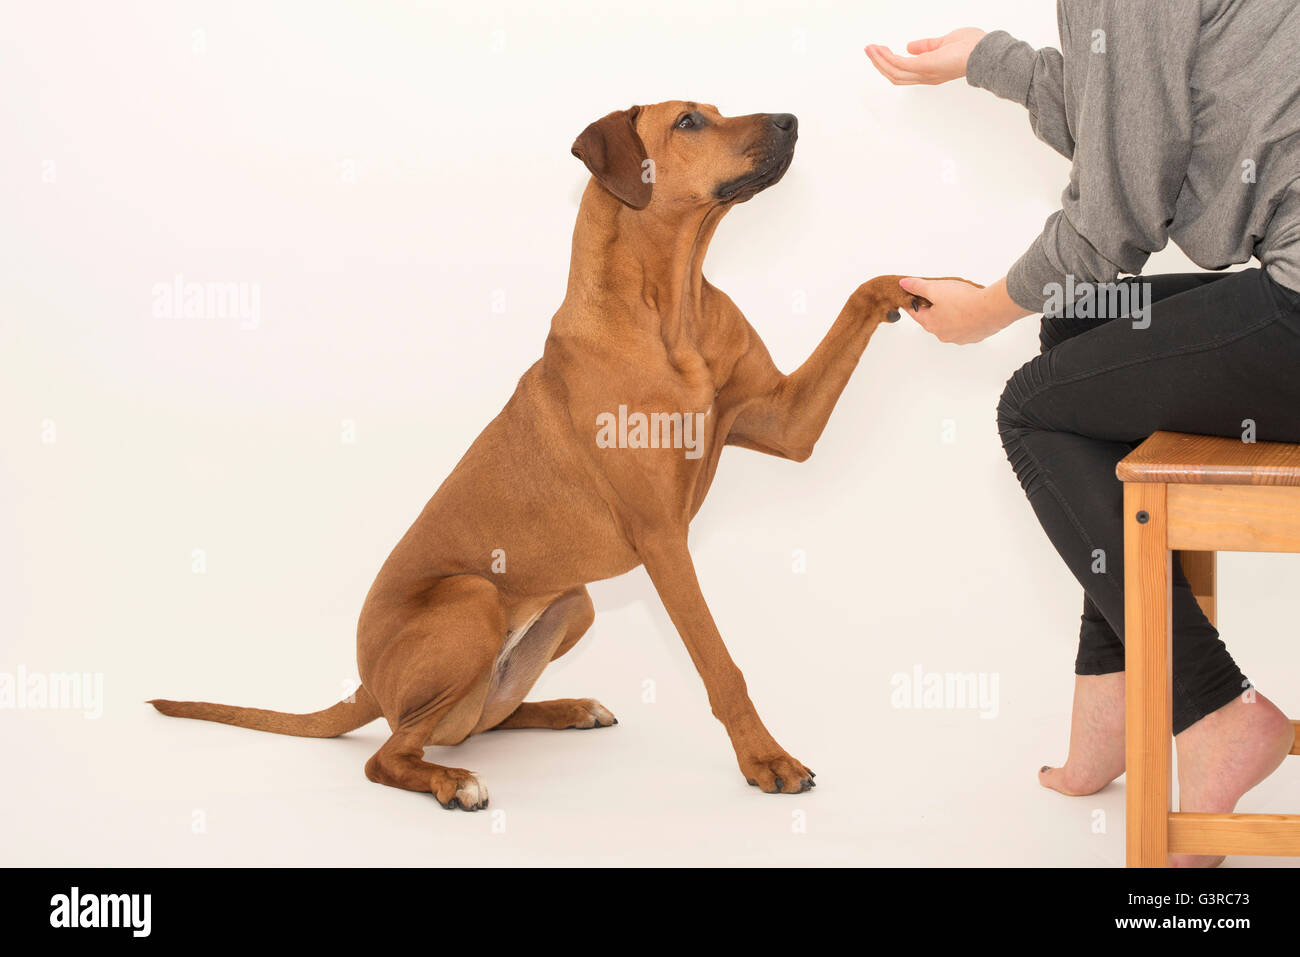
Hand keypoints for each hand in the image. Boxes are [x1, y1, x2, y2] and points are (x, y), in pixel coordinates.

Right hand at [865, 28, 986, 85]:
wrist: (983, 52)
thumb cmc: (972, 47)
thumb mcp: (945, 42)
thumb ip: (926, 46)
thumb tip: (909, 47)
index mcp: (931, 72)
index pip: (905, 72)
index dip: (891, 63)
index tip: (881, 51)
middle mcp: (925, 76)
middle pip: (895, 75)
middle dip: (880, 63)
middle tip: (869, 50)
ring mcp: (924, 73)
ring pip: (894, 72)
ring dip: (879, 60)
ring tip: (869, 49)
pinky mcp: (923, 66)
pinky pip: (899, 64)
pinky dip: (887, 57)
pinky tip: (880, 49)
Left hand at [900, 276, 1028, 344]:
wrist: (992, 309)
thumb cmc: (964, 301)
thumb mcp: (935, 288)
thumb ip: (918, 286)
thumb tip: (904, 284)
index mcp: (930, 324)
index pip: (915, 312)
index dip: (913, 301)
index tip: (912, 295)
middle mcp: (943, 334)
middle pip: (932, 318)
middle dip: (934, 306)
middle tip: (940, 294)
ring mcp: (959, 337)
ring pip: (949, 323)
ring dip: (950, 313)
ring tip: (958, 299)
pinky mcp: (973, 336)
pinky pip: (965, 327)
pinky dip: (965, 318)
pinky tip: (970, 308)